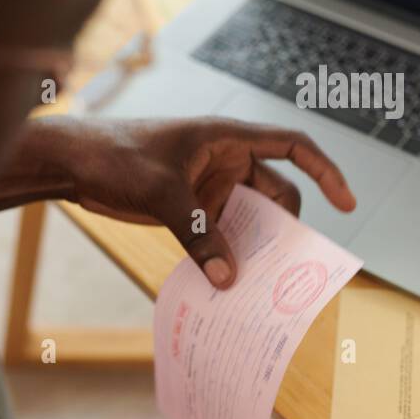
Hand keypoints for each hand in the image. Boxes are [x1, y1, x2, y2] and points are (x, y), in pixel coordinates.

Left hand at [65, 117, 355, 287]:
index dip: (325, 170)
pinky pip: (223, 234)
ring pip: (250, 218)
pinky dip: (228, 255)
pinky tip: (229, 281)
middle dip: (285, 227)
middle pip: (277, 193)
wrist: (72, 163)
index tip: (346, 201)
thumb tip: (230, 278)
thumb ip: (197, 234)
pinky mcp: (192, 208)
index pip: (293, 146)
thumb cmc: (115, 156)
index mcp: (228, 136)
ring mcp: (211, 185)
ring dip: (255, 246)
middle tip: (290, 266)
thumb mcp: (161, 193)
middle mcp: (227, 160)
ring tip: (262, 282)